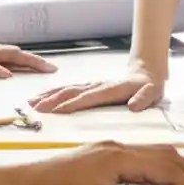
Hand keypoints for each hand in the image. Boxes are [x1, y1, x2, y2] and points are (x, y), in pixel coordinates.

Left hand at [12, 142, 183, 184]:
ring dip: (180, 172)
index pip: (170, 171)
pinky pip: (141, 159)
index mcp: (121, 157)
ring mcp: (108, 150)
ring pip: (156, 156)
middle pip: (168, 158)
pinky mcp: (100, 157)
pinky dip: (161, 170)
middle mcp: (118, 147)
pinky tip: (161, 183)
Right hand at [28, 58, 163, 112]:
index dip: (73, 104)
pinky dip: (52, 94)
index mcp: (111, 90)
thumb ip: (143, 99)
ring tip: (32, 103)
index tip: (57, 111)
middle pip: (72, 92)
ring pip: (66, 89)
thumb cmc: (148, 87)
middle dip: (53, 100)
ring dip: (49, 96)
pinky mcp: (88, 87)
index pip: (89, 98)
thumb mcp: (152, 93)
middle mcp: (97, 86)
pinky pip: (67, 90)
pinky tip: (41, 99)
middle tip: (35, 109)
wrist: (145, 72)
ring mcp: (91, 85)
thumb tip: (134, 106)